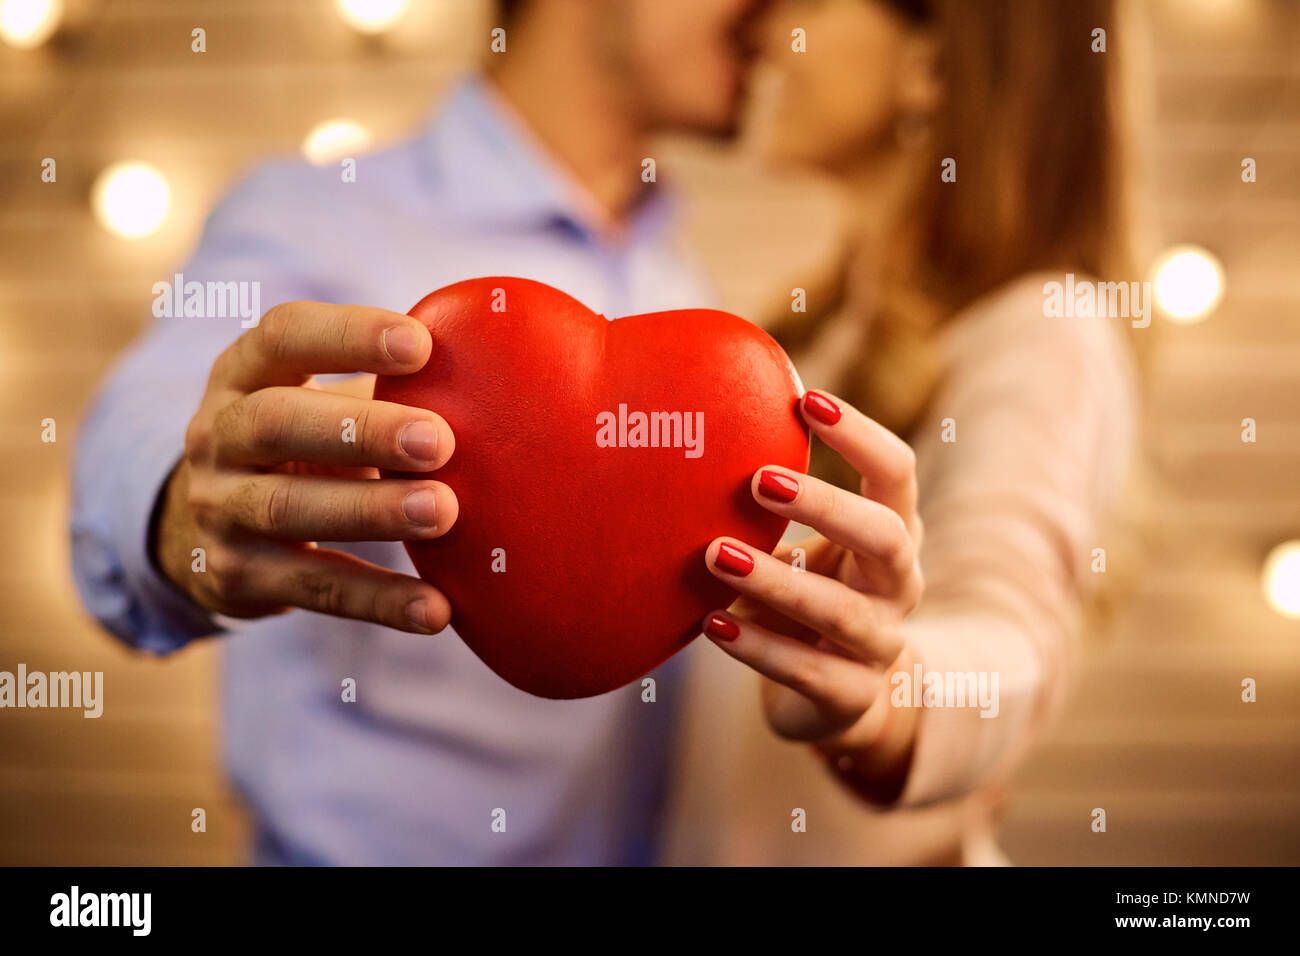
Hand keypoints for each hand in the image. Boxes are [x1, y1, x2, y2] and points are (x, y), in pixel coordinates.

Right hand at [152, 301, 457, 633]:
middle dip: (361, 430)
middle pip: (278, 422)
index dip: (348, 335)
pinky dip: (377, 600)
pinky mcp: (236, 577)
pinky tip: (434, 608)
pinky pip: (313, 588)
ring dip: (370, 510)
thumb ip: (386, 386)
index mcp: (245, 373)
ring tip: (443, 511)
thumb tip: (501, 377)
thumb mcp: (320, 401)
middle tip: (439, 441)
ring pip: (287, 507)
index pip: (284, 335)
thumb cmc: (305, 443)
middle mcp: (218, 435)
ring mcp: (220, 508)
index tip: (421, 346)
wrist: (204, 529)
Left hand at [701, 389, 923, 799]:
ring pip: (840, 611)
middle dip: (825, 505)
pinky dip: (757, 646)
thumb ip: (771, 506)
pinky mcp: (851, 697)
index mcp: (893, 534)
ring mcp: (880, 645)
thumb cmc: (811, 595)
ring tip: (715, 555)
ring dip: (776, 580)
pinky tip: (712, 624)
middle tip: (758, 480)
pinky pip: (806, 671)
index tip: (807, 400)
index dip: (861, 435)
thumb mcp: (802, 546)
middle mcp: (898, 586)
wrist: (845, 699)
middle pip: (886, 537)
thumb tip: (692, 432)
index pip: (897, 473)